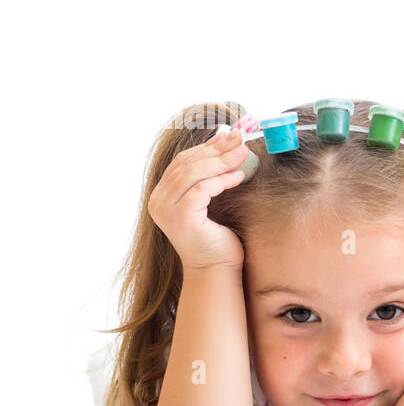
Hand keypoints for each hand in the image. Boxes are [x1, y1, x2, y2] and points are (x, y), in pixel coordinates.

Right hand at [147, 125, 248, 270]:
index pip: (183, 162)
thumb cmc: (218, 237)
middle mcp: (158, 201)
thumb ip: (211, 178)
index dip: (207, 147)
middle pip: (187, 165)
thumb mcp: (212, 201)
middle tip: (241, 140)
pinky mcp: (180, 218)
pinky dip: (221, 181)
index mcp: (162, 195)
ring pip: (192, 175)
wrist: (217, 269)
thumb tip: (227, 144)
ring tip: (244, 154)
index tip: (230, 136)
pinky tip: (239, 177)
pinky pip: (201, 190)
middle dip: (216, 150)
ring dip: (221, 161)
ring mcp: (166, 210)